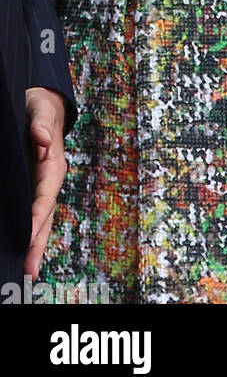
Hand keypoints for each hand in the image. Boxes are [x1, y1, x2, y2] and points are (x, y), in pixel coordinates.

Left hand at [24, 87, 66, 279]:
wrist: (42, 103)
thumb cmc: (40, 105)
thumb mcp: (40, 107)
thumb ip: (41, 123)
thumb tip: (43, 140)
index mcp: (53, 163)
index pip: (45, 193)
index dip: (37, 214)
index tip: (29, 235)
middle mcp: (49, 180)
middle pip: (45, 216)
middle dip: (38, 243)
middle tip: (29, 271)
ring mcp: (41, 186)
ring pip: (40, 220)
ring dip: (35, 245)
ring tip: (27, 272)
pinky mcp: (32, 188)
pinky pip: (31, 214)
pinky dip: (29, 234)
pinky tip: (22, 249)